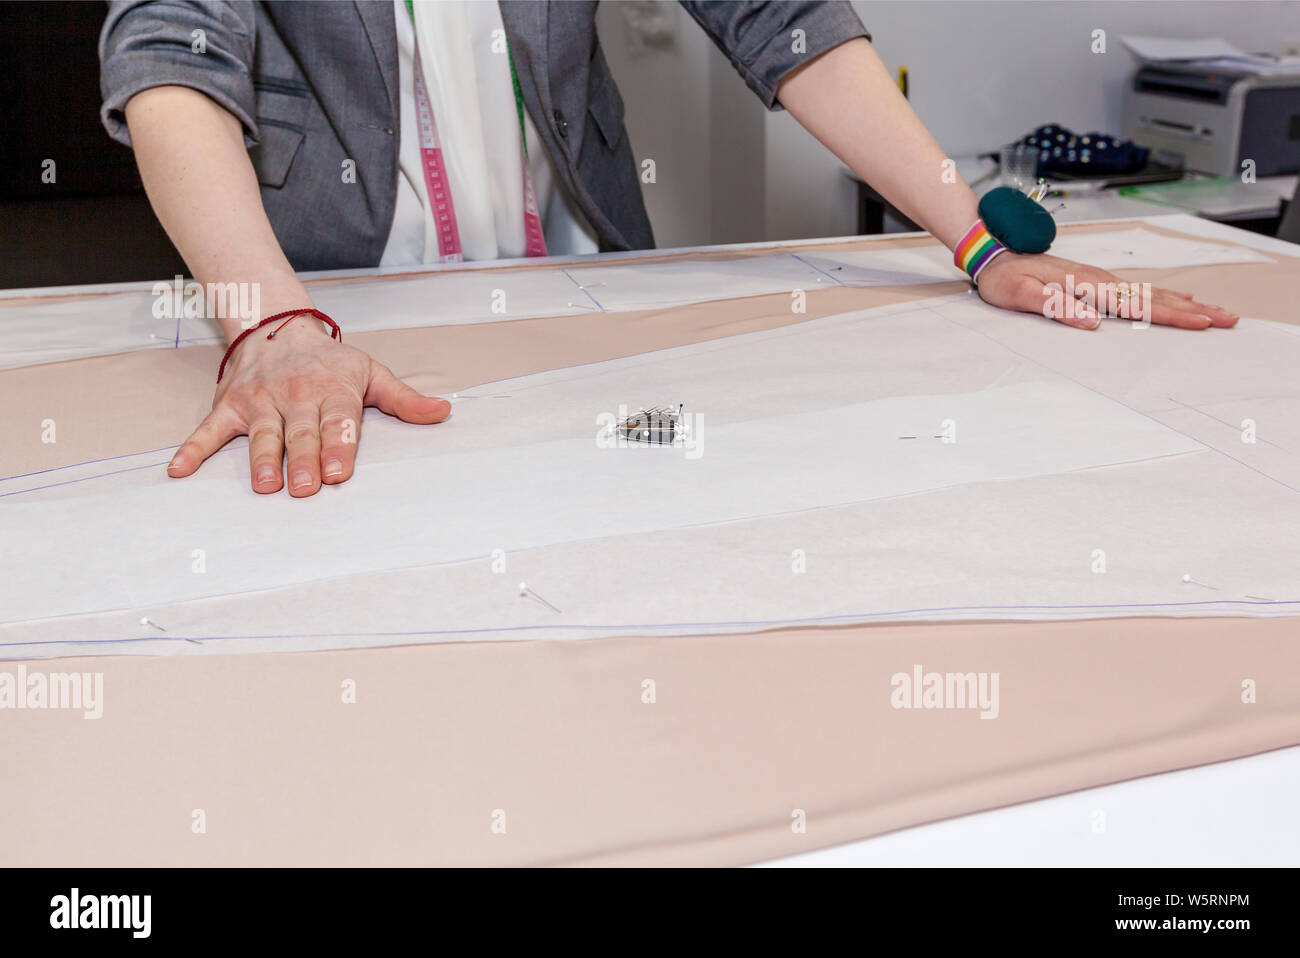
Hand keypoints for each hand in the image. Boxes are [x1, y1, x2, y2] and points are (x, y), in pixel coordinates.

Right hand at [167, 317, 450, 495]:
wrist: (277, 323)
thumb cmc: (331, 361)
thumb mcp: (372, 372)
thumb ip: (404, 399)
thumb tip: (443, 412)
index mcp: (334, 391)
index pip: (338, 422)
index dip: (338, 447)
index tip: (337, 472)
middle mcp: (296, 396)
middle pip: (300, 432)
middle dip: (303, 459)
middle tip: (304, 488)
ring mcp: (260, 401)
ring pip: (261, 434)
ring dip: (260, 460)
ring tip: (264, 486)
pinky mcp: (229, 405)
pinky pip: (209, 430)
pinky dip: (193, 449)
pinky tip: (180, 471)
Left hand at [974, 252, 1239, 330]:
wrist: (994, 252)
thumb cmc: (1004, 278)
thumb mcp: (1020, 296)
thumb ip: (1054, 307)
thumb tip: (1091, 322)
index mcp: (1086, 286)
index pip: (1136, 306)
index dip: (1171, 316)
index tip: (1201, 323)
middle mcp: (1099, 280)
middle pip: (1154, 298)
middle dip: (1194, 310)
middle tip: (1229, 319)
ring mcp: (1100, 279)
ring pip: (1151, 293)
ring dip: (1186, 303)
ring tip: (1216, 311)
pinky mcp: (1096, 281)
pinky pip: (1138, 290)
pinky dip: (1165, 296)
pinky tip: (1180, 299)